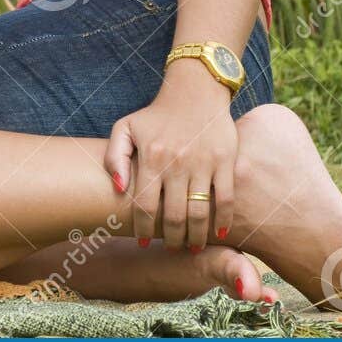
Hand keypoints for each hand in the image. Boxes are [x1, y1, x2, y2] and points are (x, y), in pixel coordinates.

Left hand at [105, 63, 236, 250]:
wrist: (194, 92)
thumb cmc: (155, 116)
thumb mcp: (125, 128)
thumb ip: (114, 156)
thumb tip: (118, 189)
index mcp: (152, 157)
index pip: (145, 205)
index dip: (143, 229)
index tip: (143, 242)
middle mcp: (177, 163)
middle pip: (175, 215)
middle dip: (172, 239)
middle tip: (172, 249)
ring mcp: (204, 163)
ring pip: (201, 212)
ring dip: (197, 236)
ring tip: (192, 247)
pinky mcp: (226, 162)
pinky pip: (226, 199)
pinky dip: (224, 221)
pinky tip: (220, 234)